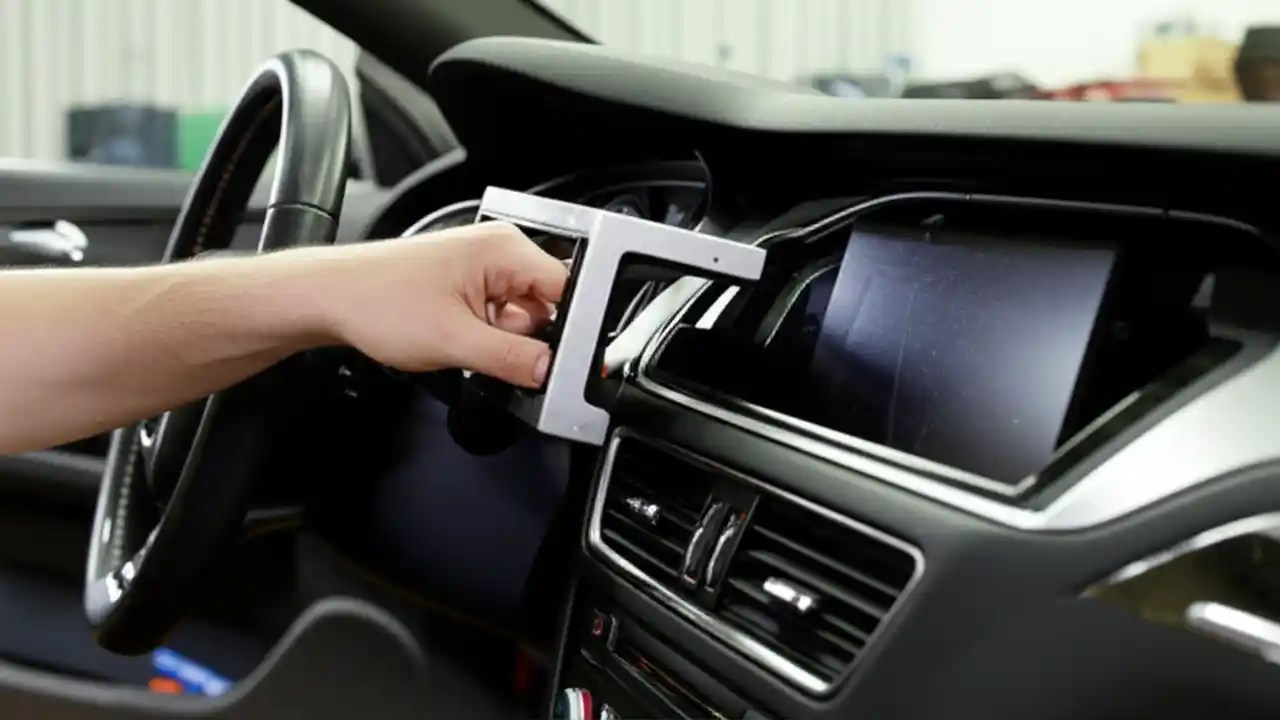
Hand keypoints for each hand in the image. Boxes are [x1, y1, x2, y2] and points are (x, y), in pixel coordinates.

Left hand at [304, 222, 566, 386]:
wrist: (329, 298)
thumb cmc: (377, 301)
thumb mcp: (454, 341)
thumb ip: (513, 358)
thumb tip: (553, 371)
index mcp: (505, 249)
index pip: (570, 290)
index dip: (570, 332)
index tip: (561, 364)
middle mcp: (499, 251)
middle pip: (547, 306)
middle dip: (527, 339)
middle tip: (488, 351)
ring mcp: (483, 268)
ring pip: (521, 317)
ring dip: (501, 341)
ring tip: (459, 341)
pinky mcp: (469, 285)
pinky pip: (498, 317)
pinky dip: (485, 337)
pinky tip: (456, 341)